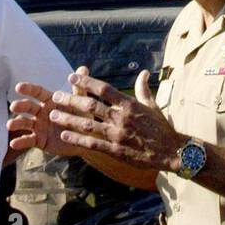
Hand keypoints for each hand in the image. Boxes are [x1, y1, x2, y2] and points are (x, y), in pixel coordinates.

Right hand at [8, 82, 79, 157]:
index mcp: (50, 100)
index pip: (37, 92)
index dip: (28, 89)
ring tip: (9, 125)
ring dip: (16, 123)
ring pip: (25, 123)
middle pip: (28, 107)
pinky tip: (13, 143)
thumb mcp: (81, 103)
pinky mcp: (39, 140)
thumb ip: (79, 88)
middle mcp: (41, 112)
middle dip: (20, 106)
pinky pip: (28, 141)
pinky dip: (20, 142)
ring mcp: (38, 126)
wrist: (86, 139)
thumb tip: (83, 69)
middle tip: (13, 106)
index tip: (19, 87)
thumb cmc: (83, 117)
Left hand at [41, 69, 184, 172]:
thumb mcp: (152, 105)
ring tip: (53, 115)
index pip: (103, 89)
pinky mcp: (116, 150)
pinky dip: (77, 140)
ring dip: (68, 119)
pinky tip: (64, 135)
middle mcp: (121, 118)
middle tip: (55, 96)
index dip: (86, 82)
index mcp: (129, 104)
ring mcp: (118, 135)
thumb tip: (144, 72)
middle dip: (71, 100)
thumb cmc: (162, 127)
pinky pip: (93, 144)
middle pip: (91, 106)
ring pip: (88, 125)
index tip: (71, 77)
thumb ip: (143, 88)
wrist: (172, 152)